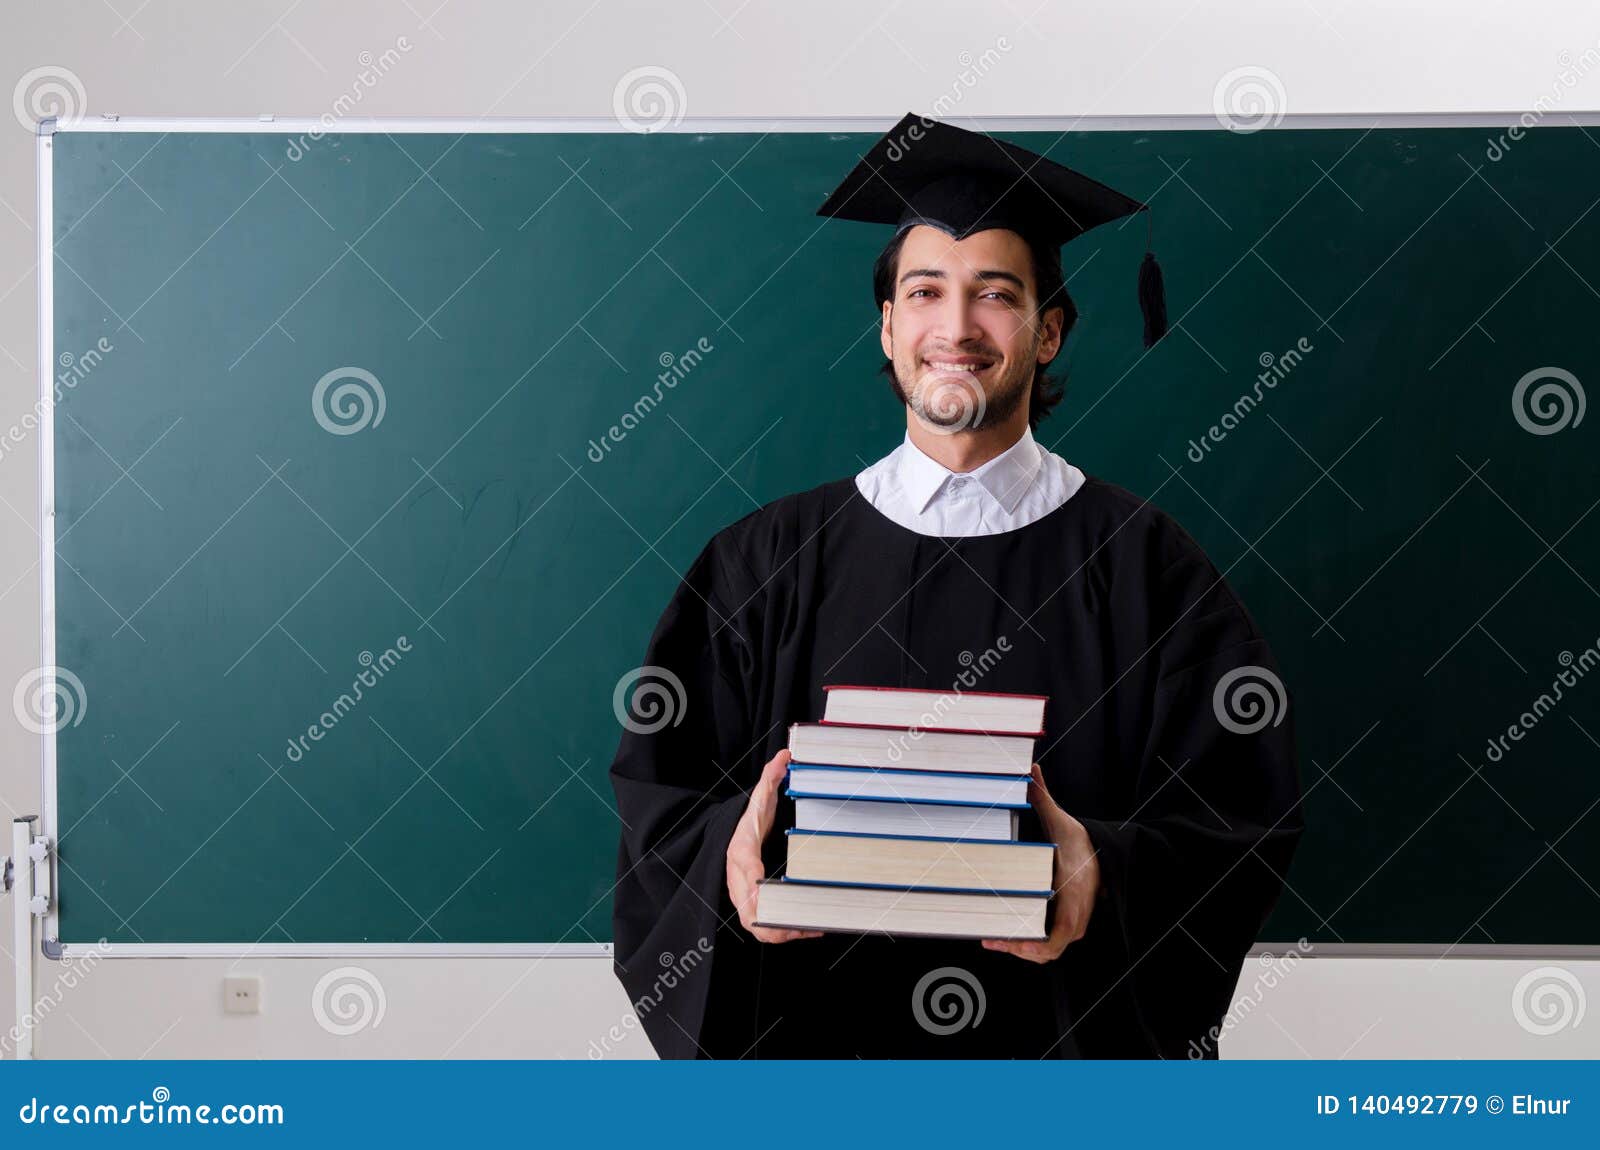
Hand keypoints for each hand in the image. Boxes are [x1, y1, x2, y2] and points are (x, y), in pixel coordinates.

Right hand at [726, 747, 822, 942]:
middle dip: (773, 919)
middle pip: (748, 909)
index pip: (746, 868)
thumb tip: (786, 753)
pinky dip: (785, 930)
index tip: (766, 893)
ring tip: (812, 927)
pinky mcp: (752, 907)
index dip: (754, 884)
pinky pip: (765, 926)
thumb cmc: (750, 823)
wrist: (733, 839)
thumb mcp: (760, 800)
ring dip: (782, 930)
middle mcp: (737, 878)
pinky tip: (812, 926)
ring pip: (757, 925)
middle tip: (800, 920)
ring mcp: (742, 896)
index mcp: (740, 850)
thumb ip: (771, 778)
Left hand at [982, 762, 1099, 962]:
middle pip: (1046, 951)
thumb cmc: (1080, 840)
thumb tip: (1030, 768)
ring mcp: (1075, 924)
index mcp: (1072, 893)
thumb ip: (1042, 798)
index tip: (1004, 938)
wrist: (1106, 853)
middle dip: (1018, 949)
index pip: (1056, 935)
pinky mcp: (1070, 926)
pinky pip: (1049, 945)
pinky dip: (1029, 945)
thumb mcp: (1062, 821)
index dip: (1030, 944)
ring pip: (1046, 952)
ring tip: (995, 939)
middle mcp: (1076, 916)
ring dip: (1022, 949)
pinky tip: (1008, 935)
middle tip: (991, 939)